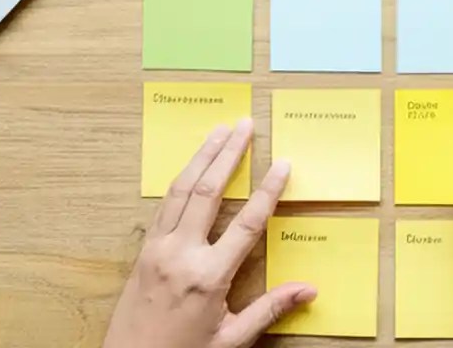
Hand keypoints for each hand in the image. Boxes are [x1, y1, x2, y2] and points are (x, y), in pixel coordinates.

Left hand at [103, 119, 315, 347]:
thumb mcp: (231, 340)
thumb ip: (269, 309)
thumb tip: (309, 289)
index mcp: (208, 277)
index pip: (246, 224)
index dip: (267, 191)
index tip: (282, 165)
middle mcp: (181, 255)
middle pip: (209, 191)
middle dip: (229, 154)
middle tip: (245, 125)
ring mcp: (158, 250)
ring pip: (181, 190)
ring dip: (201, 157)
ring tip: (219, 131)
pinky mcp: (143, 251)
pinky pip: (164, 206)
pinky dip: (180, 181)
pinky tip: (191, 167)